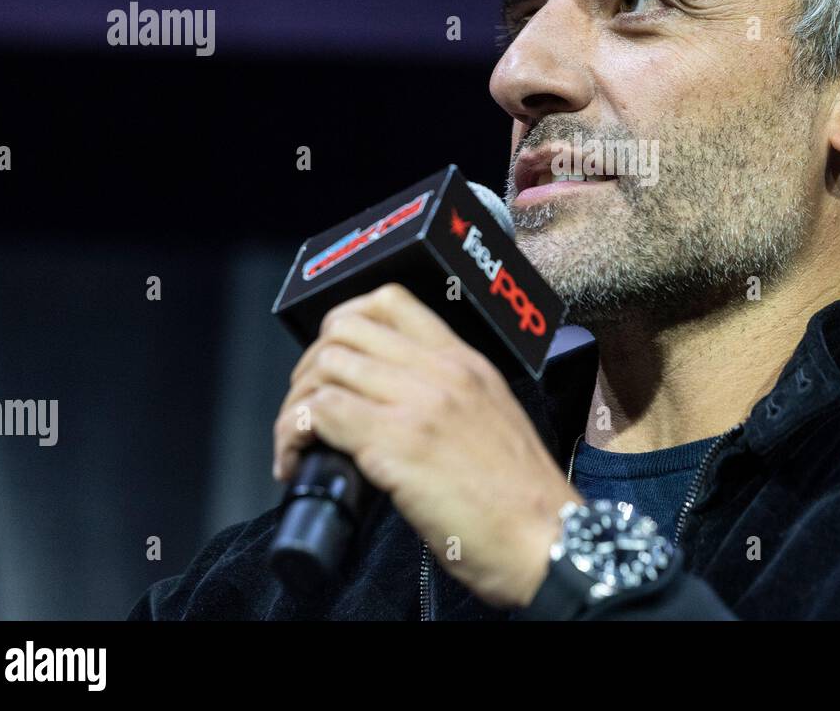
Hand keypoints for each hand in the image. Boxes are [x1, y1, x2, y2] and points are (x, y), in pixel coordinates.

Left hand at [273, 283, 583, 608]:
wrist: (545, 538)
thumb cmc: (522, 497)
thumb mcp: (494, 419)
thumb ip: (450, 398)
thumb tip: (393, 404)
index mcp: (467, 362)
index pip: (391, 302)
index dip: (344, 322)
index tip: (332, 359)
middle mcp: (442, 372)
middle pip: (344, 330)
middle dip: (310, 367)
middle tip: (308, 406)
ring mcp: (419, 404)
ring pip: (325, 369)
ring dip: (296, 404)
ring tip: (298, 440)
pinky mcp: (397, 445)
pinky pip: (320, 415)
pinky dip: (294, 436)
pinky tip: (297, 461)